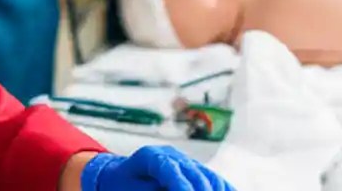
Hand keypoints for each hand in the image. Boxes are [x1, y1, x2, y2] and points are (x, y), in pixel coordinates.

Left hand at [80, 147, 233, 190]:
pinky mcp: (194, 170)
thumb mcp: (132, 190)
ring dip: (216, 190)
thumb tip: (183, 190)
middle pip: (194, 173)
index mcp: (150, 155)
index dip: (181, 185)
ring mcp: (185, 161)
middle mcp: (171, 154)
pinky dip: (223, 187)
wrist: (118, 177)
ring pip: (208, 176)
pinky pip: (214, 179)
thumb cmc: (121, 186)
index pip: (169, 168)